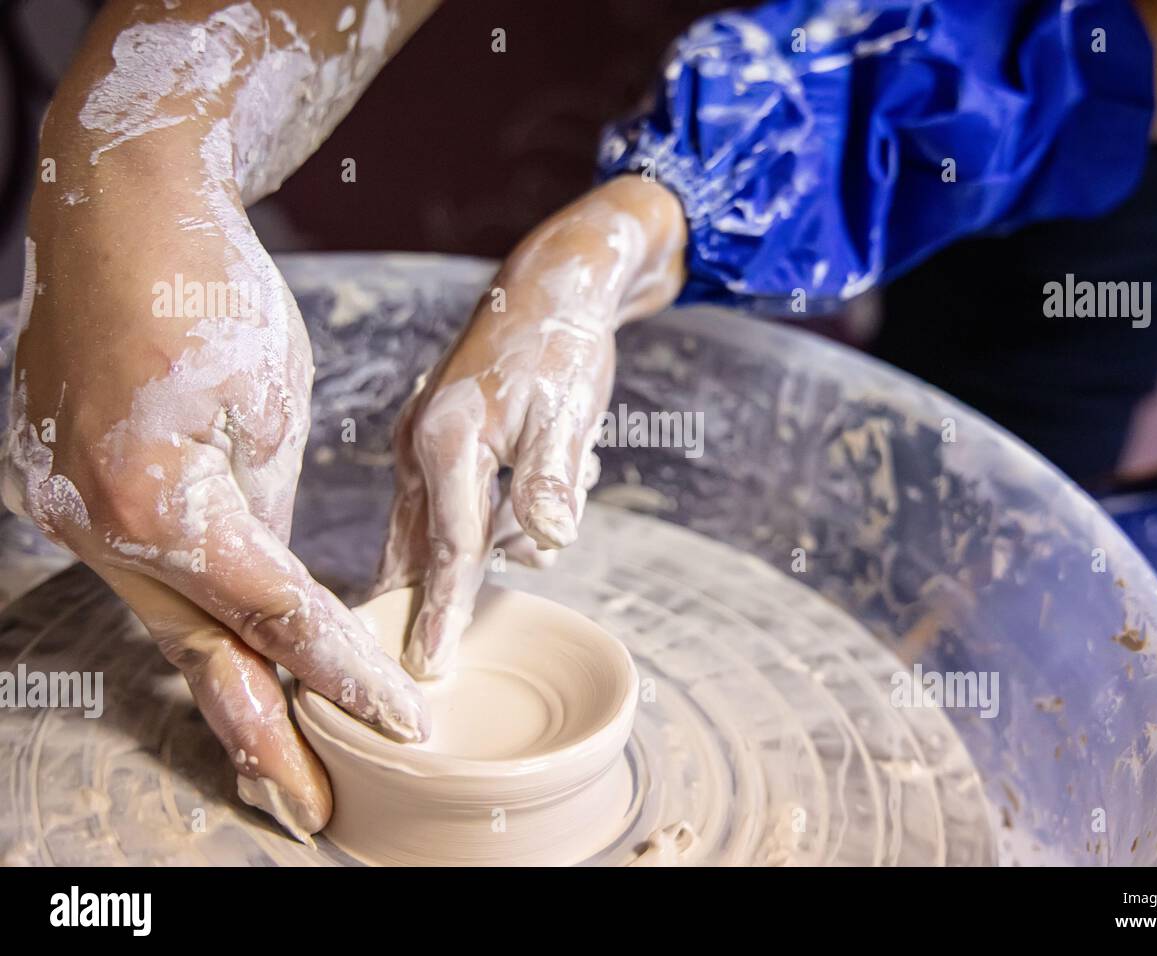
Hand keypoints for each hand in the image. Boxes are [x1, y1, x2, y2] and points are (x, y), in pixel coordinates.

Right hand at [3, 120, 428, 840]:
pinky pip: (144, 584)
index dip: (340, 673)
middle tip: (315, 809)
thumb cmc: (209, 290)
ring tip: (278, 767)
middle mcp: (98, 523)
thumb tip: (282, 590)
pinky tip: (224, 670)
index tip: (398, 719)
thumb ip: (268, 511)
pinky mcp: (68, 495)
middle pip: (202, 656)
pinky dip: (192, 630)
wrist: (120, 210)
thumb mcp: (268, 403)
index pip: (274, 616)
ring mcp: (70, 512)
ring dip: (226, 697)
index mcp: (157, 499)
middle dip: (265, 738)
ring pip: (167, 629)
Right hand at [380, 176, 686, 676]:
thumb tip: (549, 543)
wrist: (551, 288)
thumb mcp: (570, 414)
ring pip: (439, 528)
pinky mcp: (435, 440)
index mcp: (447, 442)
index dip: (443, 612)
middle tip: (440, 651)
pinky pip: (452, 502)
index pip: (449, 550)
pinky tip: (549, 464)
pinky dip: (495, 509)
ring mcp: (419, 442)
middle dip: (441, 594)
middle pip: (420, 549)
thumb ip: (552, 481)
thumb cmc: (563, 349)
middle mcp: (419, 445)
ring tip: (567, 464)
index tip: (429, 668)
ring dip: (499, 533)